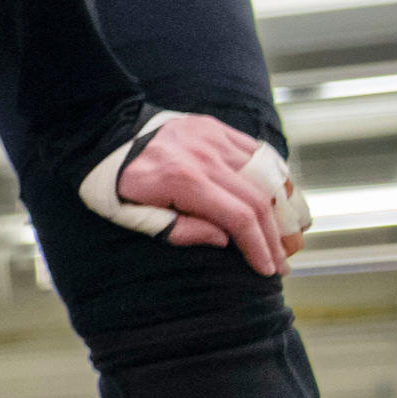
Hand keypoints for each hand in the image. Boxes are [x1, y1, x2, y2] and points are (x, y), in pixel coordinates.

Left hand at [111, 113, 290, 275]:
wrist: (105, 137)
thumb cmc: (116, 183)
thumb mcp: (134, 216)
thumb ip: (179, 230)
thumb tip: (224, 240)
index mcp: (184, 180)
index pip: (239, 218)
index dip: (258, 246)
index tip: (268, 269)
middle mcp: (206, 156)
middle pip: (259, 199)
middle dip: (275, 236)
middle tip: (284, 262)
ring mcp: (214, 137)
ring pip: (267, 175)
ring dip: (284, 208)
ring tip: (291, 236)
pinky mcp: (217, 128)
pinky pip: (259, 153)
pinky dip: (277, 178)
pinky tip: (284, 201)